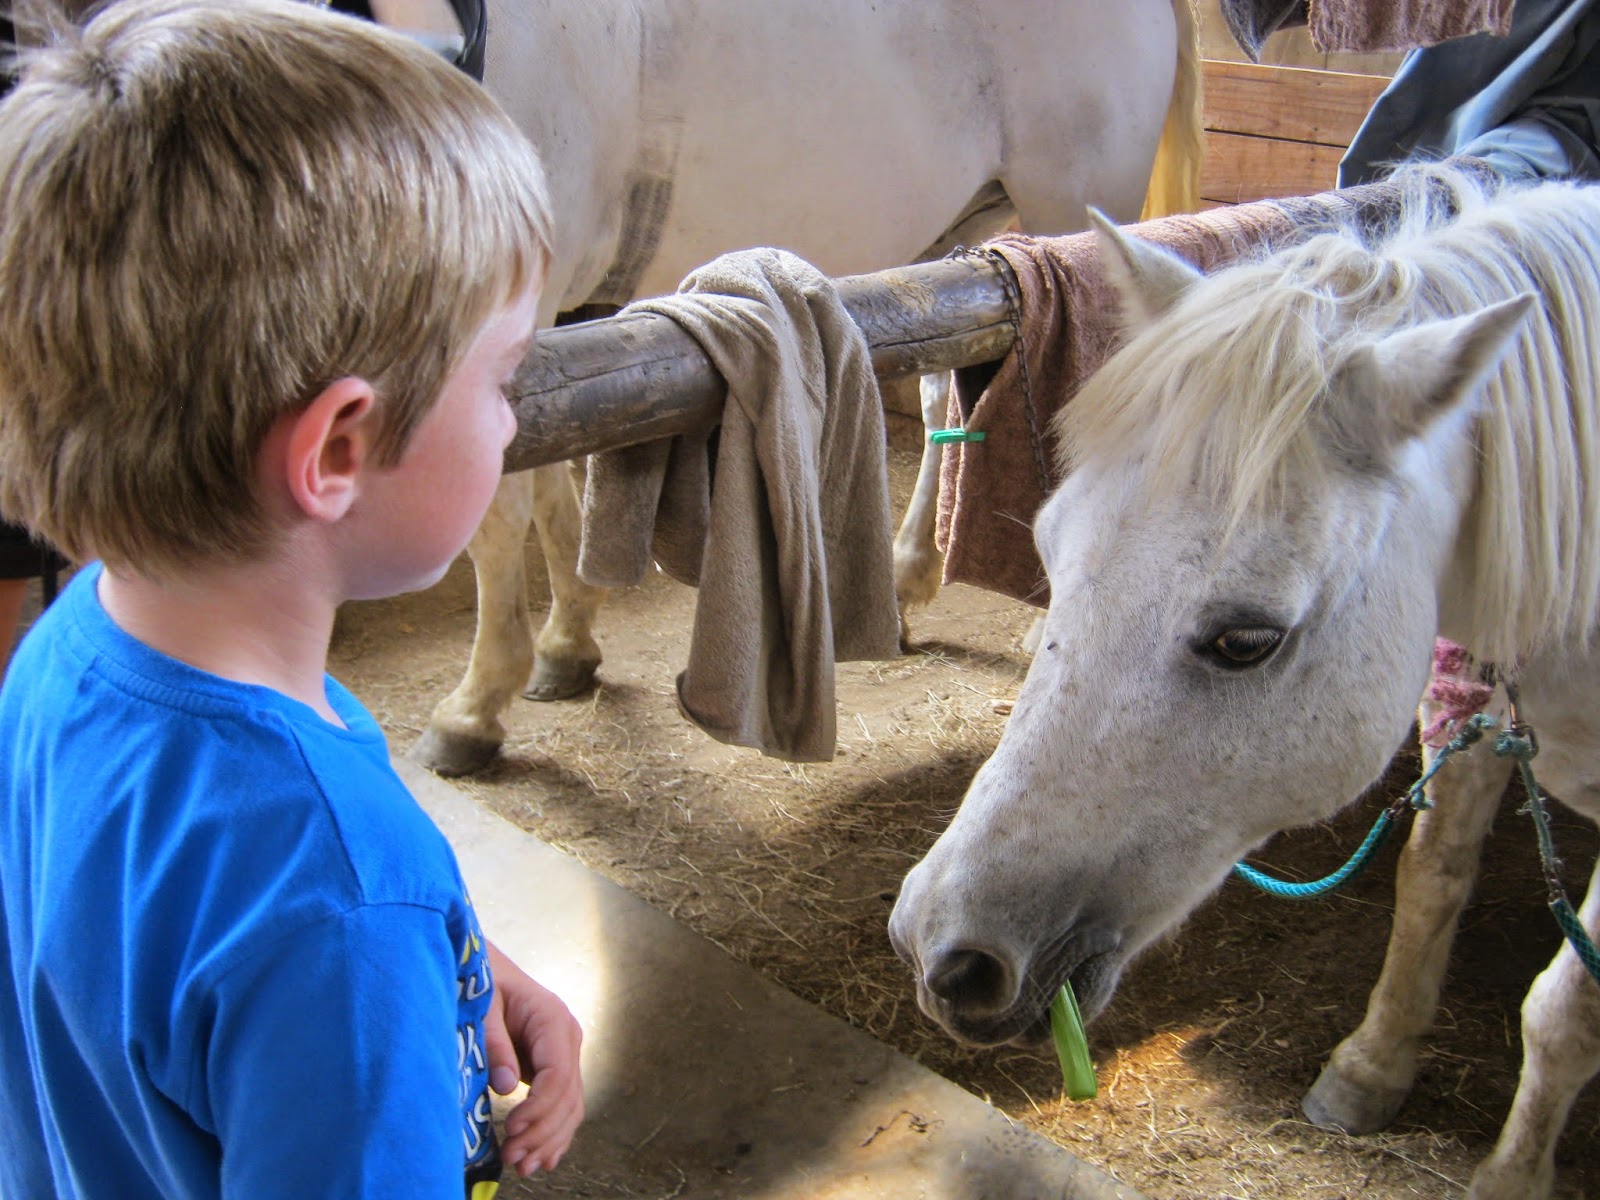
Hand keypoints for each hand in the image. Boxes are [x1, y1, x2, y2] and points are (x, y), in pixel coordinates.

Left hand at [483, 939, 584, 1175]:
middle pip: (568, 1096)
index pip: (558, 1073)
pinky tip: (544, 1160)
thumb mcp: (483, 1006)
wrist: (489, 969)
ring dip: (549, 1140)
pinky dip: (555, 1134)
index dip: (538, 1107)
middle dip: (542, 1132)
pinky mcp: (555, 1067)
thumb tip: (505, 1086)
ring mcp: (565, 1054)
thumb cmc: (483, 982)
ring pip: (571, 1106)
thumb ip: (494, 1043)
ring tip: (523, 1167)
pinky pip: (564, 1105)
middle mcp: (567, 1039)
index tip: (510, 1128)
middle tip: (511, 1158)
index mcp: (553, 1019)